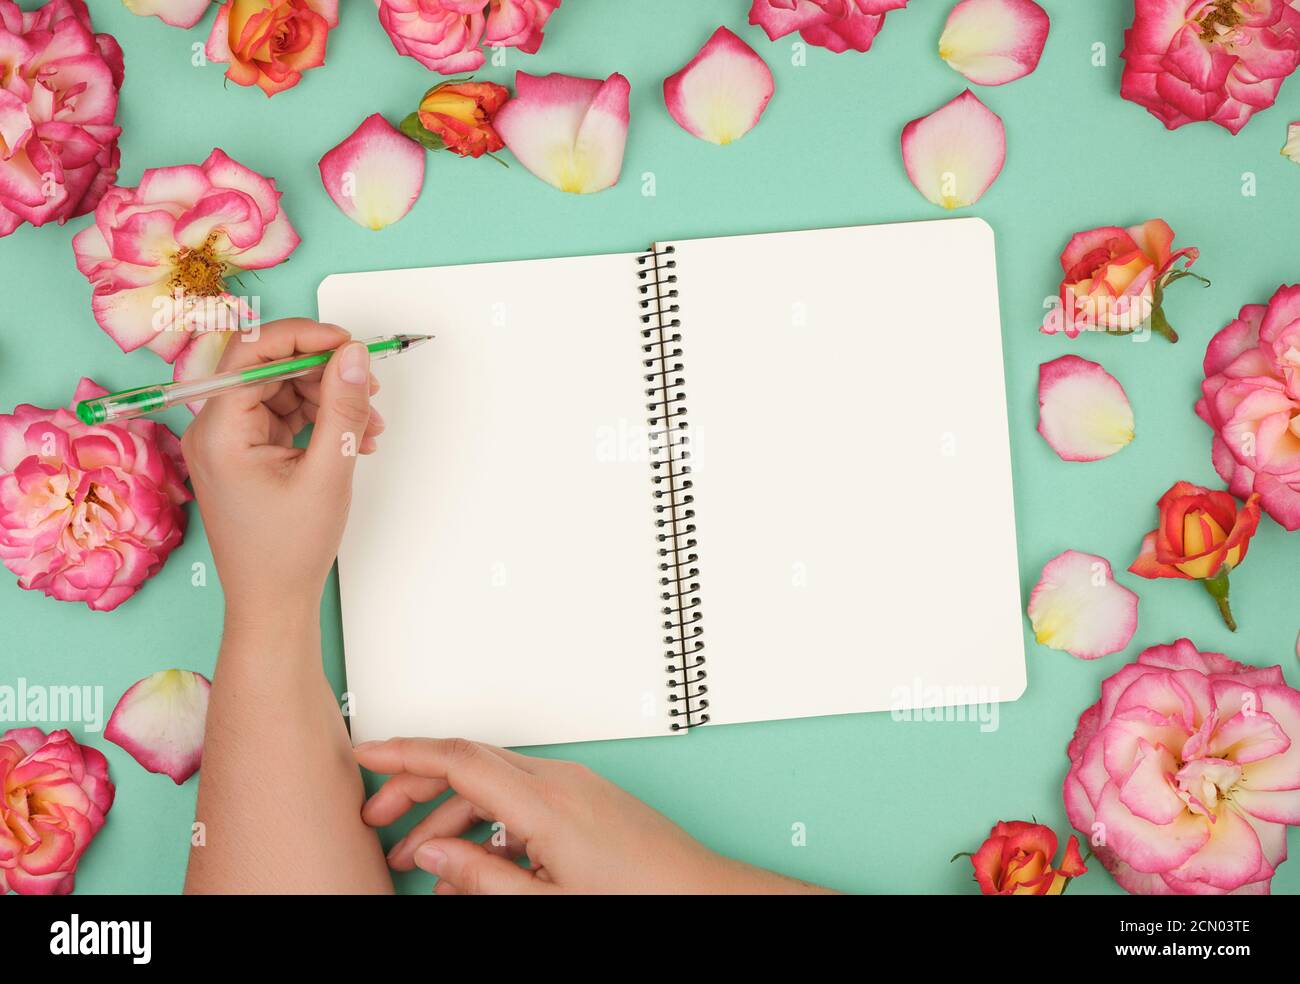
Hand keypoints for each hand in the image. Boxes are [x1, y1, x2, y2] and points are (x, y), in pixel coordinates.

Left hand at [181, 320, 382, 617]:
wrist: (272, 602)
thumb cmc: (288, 550)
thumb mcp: (328, 472)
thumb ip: (342, 407)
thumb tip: (352, 354)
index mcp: (219, 429)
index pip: (254, 352)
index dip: (303, 337)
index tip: (346, 343)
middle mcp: (214, 428)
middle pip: (270, 368)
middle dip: (324, 371)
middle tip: (368, 385)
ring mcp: (229, 442)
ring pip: (282, 391)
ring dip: (329, 398)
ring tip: (370, 425)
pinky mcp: (246, 454)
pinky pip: (283, 417)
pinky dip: (320, 420)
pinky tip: (355, 438)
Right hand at [355, 738, 829, 894]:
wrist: (703, 896)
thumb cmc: (640, 899)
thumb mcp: (547, 902)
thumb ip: (482, 877)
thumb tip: (431, 852)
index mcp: (546, 802)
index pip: (459, 759)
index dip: (403, 753)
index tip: (363, 751)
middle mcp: (560, 781)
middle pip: (470, 761)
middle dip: (416, 783)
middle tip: (376, 816)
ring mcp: (575, 786)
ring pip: (494, 781)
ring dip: (451, 811)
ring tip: (418, 857)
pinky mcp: (586, 798)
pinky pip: (523, 796)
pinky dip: (488, 821)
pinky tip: (473, 861)